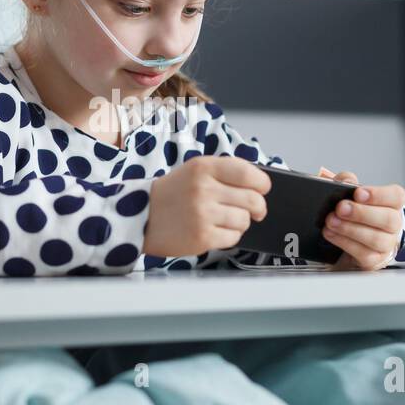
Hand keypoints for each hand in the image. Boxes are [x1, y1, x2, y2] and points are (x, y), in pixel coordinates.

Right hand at [143, 156, 270, 256]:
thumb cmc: (173, 193)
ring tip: (226, 220)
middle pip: (252, 199)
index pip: (247, 173)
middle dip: (258, 207)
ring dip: (241, 222)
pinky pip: (233, 237)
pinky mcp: (202, 236)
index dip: (262, 183)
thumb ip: (224, 173)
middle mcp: (203, 189)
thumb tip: (259, 185)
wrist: (140, 216)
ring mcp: (202, 214)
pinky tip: (216, 230)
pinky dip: (230, 236)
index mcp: (203, 167)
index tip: (263, 188)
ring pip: (244, 220)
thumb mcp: (194, 171)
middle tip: (256, 210)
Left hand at [316, 166, 404, 271]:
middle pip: (389, 219)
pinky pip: (363, 254)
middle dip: (361, 213)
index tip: (359, 193)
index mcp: (391, 204)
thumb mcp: (346, 193)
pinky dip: (344, 242)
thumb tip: (346, 181)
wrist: (342, 241)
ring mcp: (386, 244)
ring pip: (376, 239)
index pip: (396, 196)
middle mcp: (393, 224)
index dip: (379, 194)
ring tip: (331, 221)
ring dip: (350, 229)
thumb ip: (345, 181)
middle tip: (340, 208)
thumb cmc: (349, 212)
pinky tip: (330, 233)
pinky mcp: (374, 261)